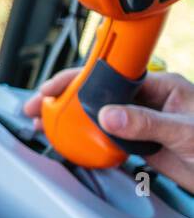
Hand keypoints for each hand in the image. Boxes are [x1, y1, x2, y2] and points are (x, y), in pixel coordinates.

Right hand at [24, 68, 193, 190]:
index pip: (111, 74)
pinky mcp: (143, 143)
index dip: (79, 77)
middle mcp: (148, 100)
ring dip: (71, 120)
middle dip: (65, 97)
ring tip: (45, 124)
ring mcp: (143, 121)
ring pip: (98, 115)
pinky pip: (108, 138)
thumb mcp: (185, 132)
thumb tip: (108, 116)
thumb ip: (145, 123)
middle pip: (98, 93)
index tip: (56, 87)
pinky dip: (87, 140)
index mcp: (160, 86)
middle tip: (39, 106)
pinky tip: (71, 142)